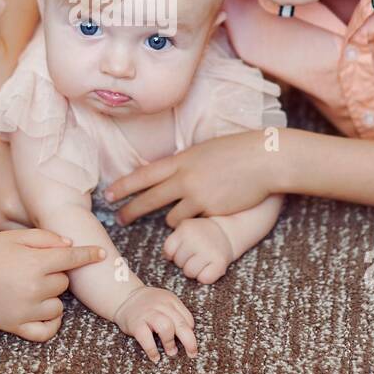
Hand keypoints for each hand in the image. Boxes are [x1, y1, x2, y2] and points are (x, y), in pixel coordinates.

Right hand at [0, 228, 105, 341]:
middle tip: (34, 268)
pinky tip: (47, 312)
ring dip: (52, 297)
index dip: (89, 255)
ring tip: (32, 288)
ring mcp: (26, 310)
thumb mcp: (15, 237)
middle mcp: (34, 288)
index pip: (73, 258)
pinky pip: (47, 331)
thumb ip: (45, 238)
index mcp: (36, 262)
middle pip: (64, 283)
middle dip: (55, 274)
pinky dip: (52, 323)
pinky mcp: (17, 326)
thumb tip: (71, 245)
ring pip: (59, 306)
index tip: (101, 255)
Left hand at [104, 130, 281, 226]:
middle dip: (131, 211)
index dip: (124, 186)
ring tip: (184, 215)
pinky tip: (206, 215)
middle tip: (119, 219)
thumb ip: (186, 163)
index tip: (109, 194)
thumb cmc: (238, 151)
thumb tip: (172, 171)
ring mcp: (197, 195)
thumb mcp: (205, 150)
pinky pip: (194, 222)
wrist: (264, 160)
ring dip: (173, 220)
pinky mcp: (211, 210)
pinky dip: (195, 222)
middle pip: (149, 199)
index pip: (144, 174)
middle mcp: (184, 177)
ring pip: (171, 218)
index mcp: (181, 159)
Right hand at [112, 286, 197, 361]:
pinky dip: (152, 350)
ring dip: (170, 343)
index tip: (188, 341)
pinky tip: (155, 357)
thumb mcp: (164, 303)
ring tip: (171, 352)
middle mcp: (161, 306)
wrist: (124, 297)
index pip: (187, 318)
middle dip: (189, 341)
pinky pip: (146, 338)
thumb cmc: (148, 305)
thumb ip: (176, 315)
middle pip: (181, 324)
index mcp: (171, 300)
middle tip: (192, 353)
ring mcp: (148, 314)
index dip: (190, 332)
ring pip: (166, 328)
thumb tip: (188, 335)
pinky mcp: (136, 324)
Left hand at [163, 217, 234, 284]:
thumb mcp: (185, 229)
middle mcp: (196, 239)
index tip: (183, 250)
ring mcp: (209, 251)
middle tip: (195, 254)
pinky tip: (209, 267)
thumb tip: (167, 258)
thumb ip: (173, 241)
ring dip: (194, 270)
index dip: (173, 254)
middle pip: (178, 262)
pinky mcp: (220, 262)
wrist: (226, 233)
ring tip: (201, 261)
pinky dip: (206, 277)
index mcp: (185, 229)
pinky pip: (204, 279)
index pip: (168, 251)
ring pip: (189, 273)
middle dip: (184, 261)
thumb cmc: (200, 235)